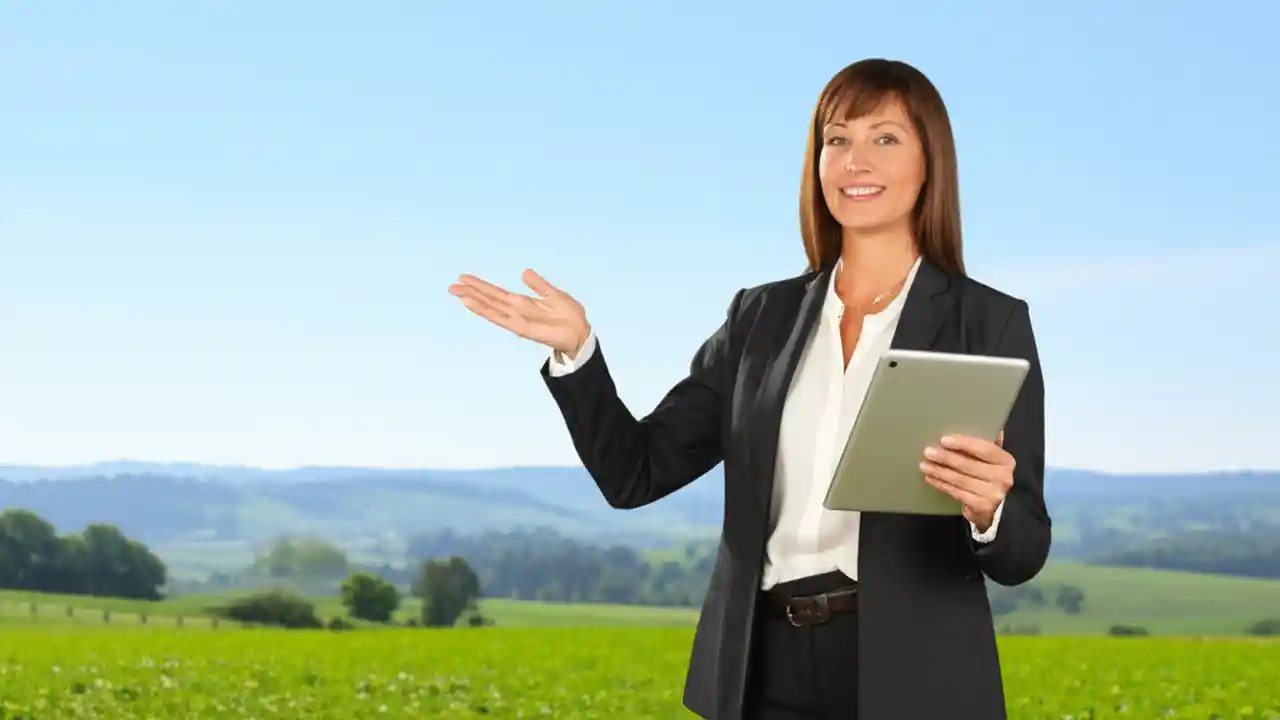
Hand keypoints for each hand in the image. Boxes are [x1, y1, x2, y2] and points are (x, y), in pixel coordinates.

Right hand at [448, 269, 590, 356]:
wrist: (581, 331)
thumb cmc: (569, 315)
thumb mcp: (552, 293)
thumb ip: (538, 284)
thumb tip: (524, 272)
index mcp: (522, 303)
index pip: (497, 293)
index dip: (481, 286)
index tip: (464, 278)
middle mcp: (517, 312)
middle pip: (489, 300)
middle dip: (471, 293)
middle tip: (451, 286)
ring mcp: (518, 321)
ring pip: (492, 309)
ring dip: (476, 302)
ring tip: (459, 294)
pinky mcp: (524, 329)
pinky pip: (503, 319)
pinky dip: (489, 312)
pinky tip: (478, 306)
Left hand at [919, 431, 1013, 531]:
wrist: (1002, 509)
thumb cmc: (994, 478)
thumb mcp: (996, 461)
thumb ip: (990, 444)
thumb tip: (990, 427)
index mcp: (1006, 461)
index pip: (984, 449)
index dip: (964, 443)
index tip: (944, 440)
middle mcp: (1002, 478)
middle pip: (969, 465)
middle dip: (946, 458)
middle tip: (928, 452)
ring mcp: (992, 494)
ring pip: (960, 480)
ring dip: (939, 471)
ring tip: (924, 465)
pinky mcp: (981, 507)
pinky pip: (956, 493)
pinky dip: (941, 484)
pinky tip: (931, 478)